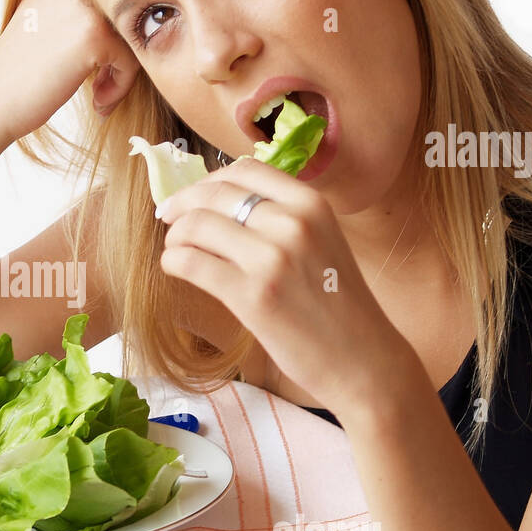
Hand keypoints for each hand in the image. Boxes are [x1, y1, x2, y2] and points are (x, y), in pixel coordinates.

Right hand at [0, 0, 140, 145]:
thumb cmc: (23, 67)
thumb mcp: (49, 16)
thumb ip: (85, 3)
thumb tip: (146, 4)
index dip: (115, 30)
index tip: (97, 62)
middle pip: (132, 10)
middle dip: (122, 50)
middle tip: (102, 82)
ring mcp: (85, 3)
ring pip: (136, 33)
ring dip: (123, 69)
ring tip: (100, 92)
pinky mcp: (94, 34)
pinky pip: (133, 60)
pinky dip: (120, 87)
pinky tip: (97, 102)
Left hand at [155, 157, 412, 420]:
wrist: (364, 360)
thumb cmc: (340, 304)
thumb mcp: (323, 242)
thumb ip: (284, 219)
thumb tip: (222, 202)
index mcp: (312, 204)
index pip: (245, 170)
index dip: (209, 180)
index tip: (192, 196)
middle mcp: (293, 223)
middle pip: (215, 194)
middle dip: (182, 204)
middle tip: (168, 218)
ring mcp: (272, 259)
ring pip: (197, 226)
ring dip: (176, 235)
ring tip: (175, 248)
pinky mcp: (252, 296)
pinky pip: (191, 263)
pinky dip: (173, 261)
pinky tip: (175, 268)